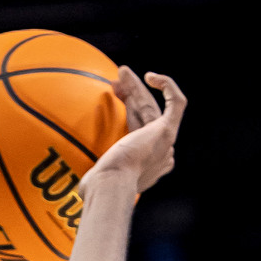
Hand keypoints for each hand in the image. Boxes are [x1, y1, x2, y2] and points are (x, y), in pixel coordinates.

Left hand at [83, 68, 185, 196]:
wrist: (110, 185)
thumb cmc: (98, 188)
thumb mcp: (94, 184)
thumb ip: (96, 180)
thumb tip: (84, 186)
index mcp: (147, 167)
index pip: (140, 130)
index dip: (128, 111)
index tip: (112, 99)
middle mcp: (161, 155)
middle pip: (145, 117)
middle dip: (130, 97)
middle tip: (115, 82)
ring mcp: (166, 143)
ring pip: (152, 107)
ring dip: (136, 88)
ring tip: (121, 72)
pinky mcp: (166, 131)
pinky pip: (176, 103)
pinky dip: (168, 86)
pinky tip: (150, 76)